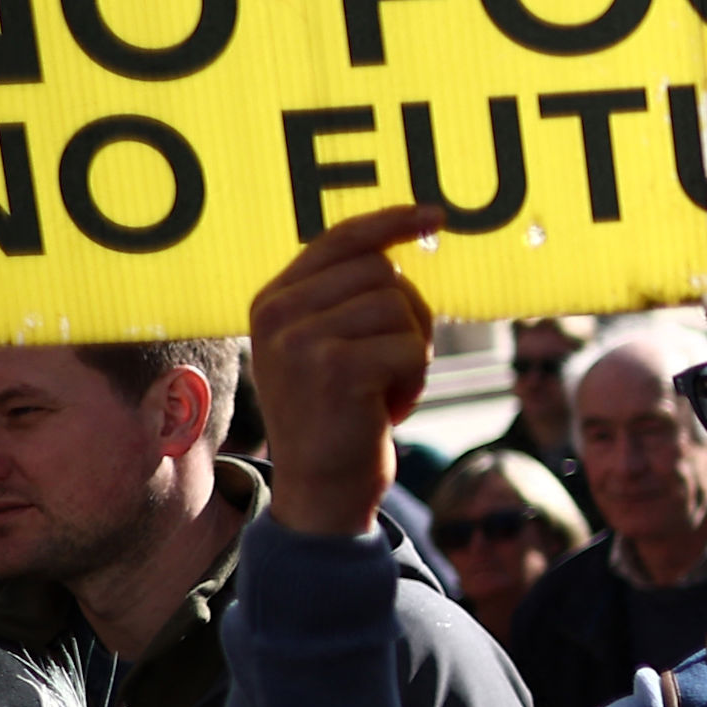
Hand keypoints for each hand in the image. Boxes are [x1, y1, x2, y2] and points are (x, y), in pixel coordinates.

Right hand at [247, 205, 445, 539]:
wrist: (321, 491)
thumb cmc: (338, 417)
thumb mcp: (323, 349)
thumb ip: (342, 297)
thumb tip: (398, 242)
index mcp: (272, 302)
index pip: (339, 239)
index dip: (391, 222)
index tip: (434, 215)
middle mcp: (278, 315)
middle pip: (382, 272)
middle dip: (407, 316)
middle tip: (391, 365)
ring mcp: (301, 340)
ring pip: (400, 308)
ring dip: (412, 353)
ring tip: (382, 390)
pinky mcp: (334, 368)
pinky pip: (411, 347)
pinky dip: (414, 380)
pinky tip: (385, 409)